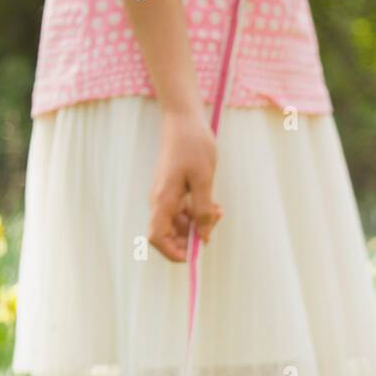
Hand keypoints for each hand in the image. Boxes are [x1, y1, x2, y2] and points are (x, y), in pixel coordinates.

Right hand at [148, 110, 221, 262]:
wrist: (184, 120)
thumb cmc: (193, 145)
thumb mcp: (203, 179)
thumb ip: (203, 210)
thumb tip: (203, 238)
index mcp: (163, 200)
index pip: (157, 238)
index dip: (172, 252)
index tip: (193, 254)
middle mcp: (160, 202)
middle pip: (170, 236)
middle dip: (192, 238)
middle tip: (214, 223)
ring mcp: (166, 198)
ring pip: (180, 225)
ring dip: (199, 225)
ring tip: (218, 211)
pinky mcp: (173, 193)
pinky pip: (184, 213)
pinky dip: (198, 214)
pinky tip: (214, 206)